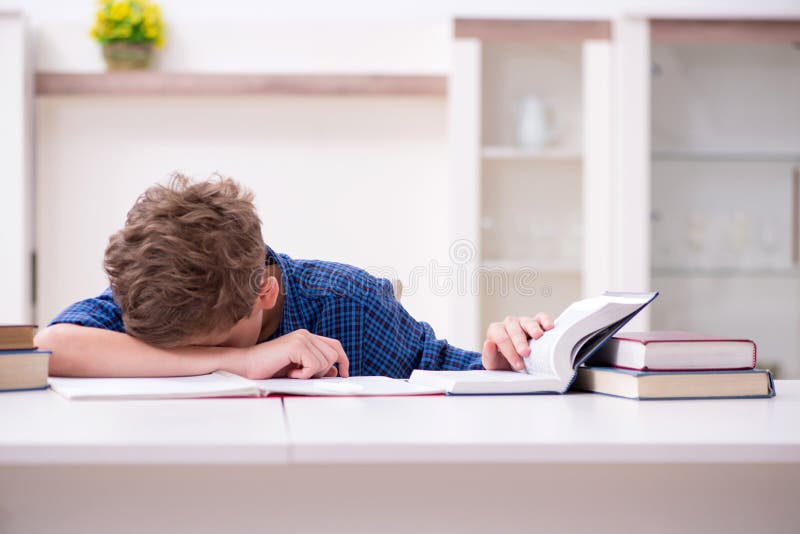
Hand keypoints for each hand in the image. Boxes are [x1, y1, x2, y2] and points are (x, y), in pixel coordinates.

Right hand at [235, 329, 349, 379]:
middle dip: (323, 371)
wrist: (244, 367)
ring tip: (292, 373)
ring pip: (325, 361)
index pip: (335, 346)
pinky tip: (289, 373)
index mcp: (306, 337)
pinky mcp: (296, 345)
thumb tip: (336, 371)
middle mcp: (305, 334)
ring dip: (311, 374)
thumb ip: (315, 368)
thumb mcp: (297, 370)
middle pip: (333, 355)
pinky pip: (314, 365)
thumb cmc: (267, 370)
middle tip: (302, 376)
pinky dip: (303, 375)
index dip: (343, 360)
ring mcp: (301, 338)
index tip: (344, 374)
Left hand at [482, 313, 553, 370]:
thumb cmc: (503, 362)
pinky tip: (549, 327)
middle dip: (520, 341)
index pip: (501, 338)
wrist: (514, 363)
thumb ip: (489, 355)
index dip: (509, 351)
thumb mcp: (493, 364)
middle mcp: (509, 324)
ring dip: (533, 328)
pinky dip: (545, 321)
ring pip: (527, 321)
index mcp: (495, 331)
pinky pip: (541, 318)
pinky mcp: (536, 322)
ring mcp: (523, 322)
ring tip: (538, 336)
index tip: (518, 364)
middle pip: (513, 328)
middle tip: (526, 353)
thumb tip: (488, 344)